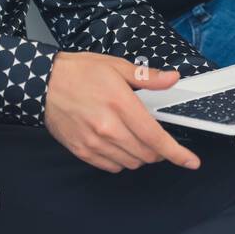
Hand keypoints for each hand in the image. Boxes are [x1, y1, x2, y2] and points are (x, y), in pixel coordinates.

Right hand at [44, 52, 201, 172]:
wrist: (43, 83)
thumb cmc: (79, 72)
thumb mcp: (116, 66)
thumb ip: (148, 77)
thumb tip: (172, 79)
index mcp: (120, 104)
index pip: (156, 137)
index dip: (177, 153)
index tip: (191, 161)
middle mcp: (108, 127)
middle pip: (147, 154)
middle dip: (159, 150)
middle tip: (154, 136)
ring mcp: (94, 142)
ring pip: (131, 163)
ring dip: (141, 155)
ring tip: (134, 136)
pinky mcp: (83, 151)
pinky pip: (112, 167)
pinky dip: (122, 160)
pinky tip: (118, 144)